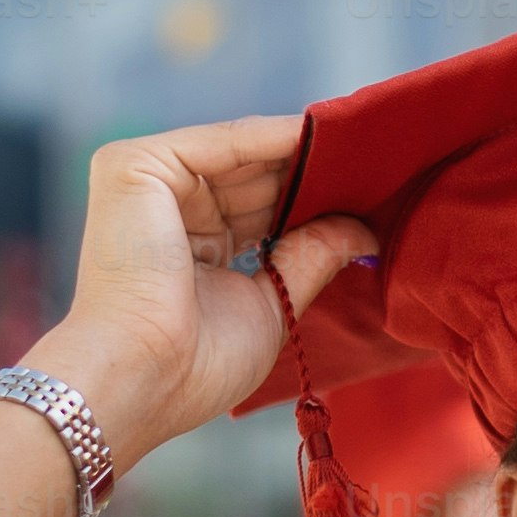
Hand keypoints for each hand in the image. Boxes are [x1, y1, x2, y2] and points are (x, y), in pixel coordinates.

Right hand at [0, 115, 372, 516]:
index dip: (310, 199)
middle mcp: (158, 209)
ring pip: (239, 156)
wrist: (144, 378)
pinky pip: (223, 142)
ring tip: (366, 145)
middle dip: (312, 172)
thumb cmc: (194, 365)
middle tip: (382, 160)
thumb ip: (310, 257)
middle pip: (249, 177)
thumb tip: (363, 229)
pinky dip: (275, 140)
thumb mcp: (271, 302)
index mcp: (185, 248)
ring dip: (301, 151)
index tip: (372, 190)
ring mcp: (142, 183)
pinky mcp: (134, 165)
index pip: (255, 209)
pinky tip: (325, 137)